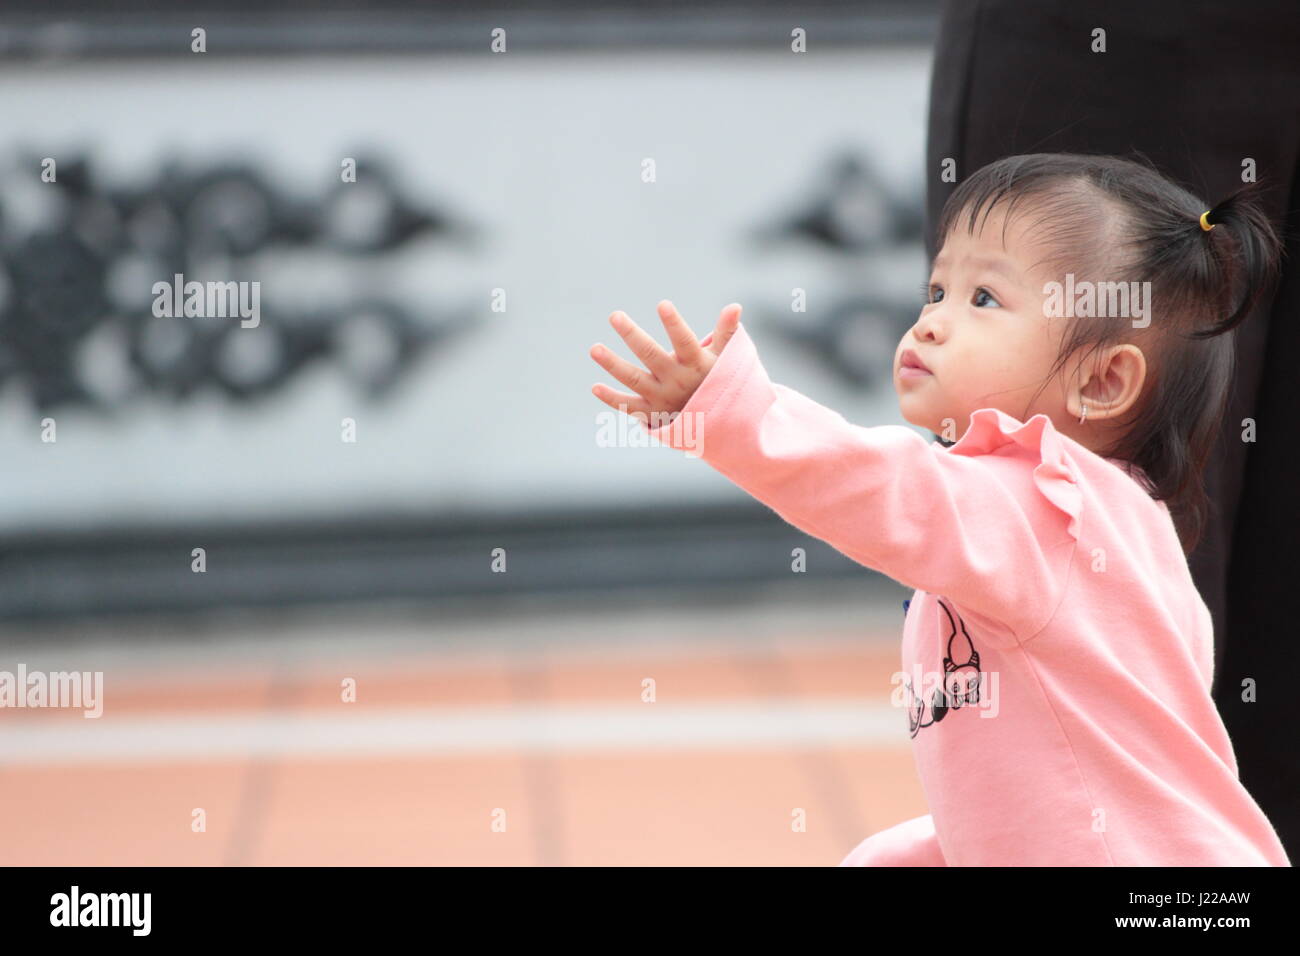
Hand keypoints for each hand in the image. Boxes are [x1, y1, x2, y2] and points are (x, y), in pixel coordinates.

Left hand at [590, 300, 741, 424]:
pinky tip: (595, 387)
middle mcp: (676, 380)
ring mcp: (662, 397)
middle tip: (614, 315)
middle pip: (651, 355)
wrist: (718, 427)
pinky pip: (629, 406)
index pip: (684, 341)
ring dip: (613, 365)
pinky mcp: (651, 413)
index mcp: (695, 364)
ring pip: (634, 379)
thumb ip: (726, 332)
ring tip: (594, 348)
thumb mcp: (725, 359)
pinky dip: (612, 399)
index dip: (674, 324)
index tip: (663, 304)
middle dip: (632, 335)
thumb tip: (735, 305)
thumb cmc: (717, 381)